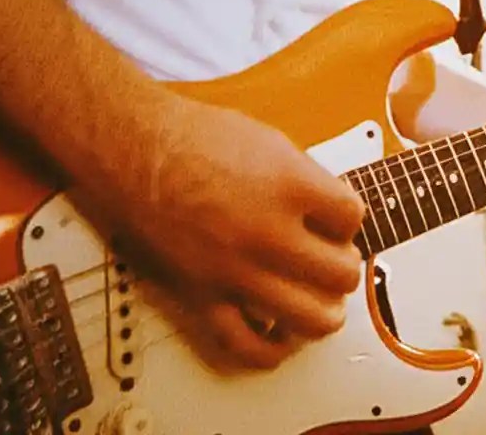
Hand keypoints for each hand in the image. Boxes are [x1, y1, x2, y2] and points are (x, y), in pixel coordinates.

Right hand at [83, 94, 366, 368]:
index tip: (337, 219)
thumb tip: (334, 212)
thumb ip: (308, 181)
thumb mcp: (269, 141)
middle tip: (330, 256)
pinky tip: (281, 332)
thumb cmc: (193, 138)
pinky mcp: (205, 295)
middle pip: (342, 274)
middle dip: (343, 265)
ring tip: (317, 295)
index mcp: (289, 185)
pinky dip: (274, 347)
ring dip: (324, 308)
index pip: (352, 217)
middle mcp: (267, 232)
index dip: (348, 218)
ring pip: (313, 319)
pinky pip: (250, 345)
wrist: (134, 151)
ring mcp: (236, 270)